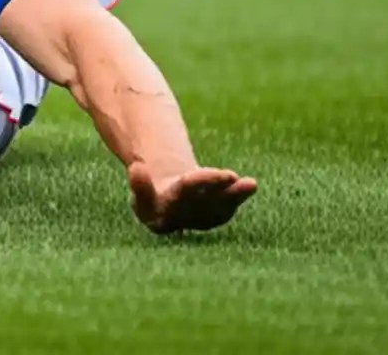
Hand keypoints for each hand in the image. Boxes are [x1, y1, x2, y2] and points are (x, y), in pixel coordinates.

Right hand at [128, 162, 257, 233]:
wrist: (172, 203)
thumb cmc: (153, 196)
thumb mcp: (141, 191)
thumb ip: (140, 184)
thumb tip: (138, 166)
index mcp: (160, 217)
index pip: (171, 200)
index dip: (176, 188)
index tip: (182, 175)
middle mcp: (185, 221)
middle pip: (197, 200)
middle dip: (210, 186)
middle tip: (227, 175)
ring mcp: (204, 219)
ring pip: (219, 204)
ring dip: (233, 193)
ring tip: (249, 184)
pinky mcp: (220, 214)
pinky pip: (230, 203)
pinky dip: (240, 193)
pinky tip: (250, 185)